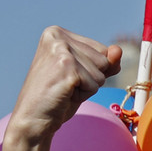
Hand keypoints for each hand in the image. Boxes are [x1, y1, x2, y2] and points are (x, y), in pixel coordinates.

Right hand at [5, 27, 122, 146]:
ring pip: (101, 73)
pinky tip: (65, 94)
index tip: (68, 76)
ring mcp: (61, 50)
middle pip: (103, 60)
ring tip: (65, 89)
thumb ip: (104, 62)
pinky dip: (84, 94)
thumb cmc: (56, 96)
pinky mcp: (66, 66)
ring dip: (87, 87)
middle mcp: (58, 36)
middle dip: (91, 78)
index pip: (101, 50)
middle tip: (65, 85)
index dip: (92, 70)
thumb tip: (118, 50)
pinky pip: (95, 84)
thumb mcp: (84, 74)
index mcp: (57, 32)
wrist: (33, 117)